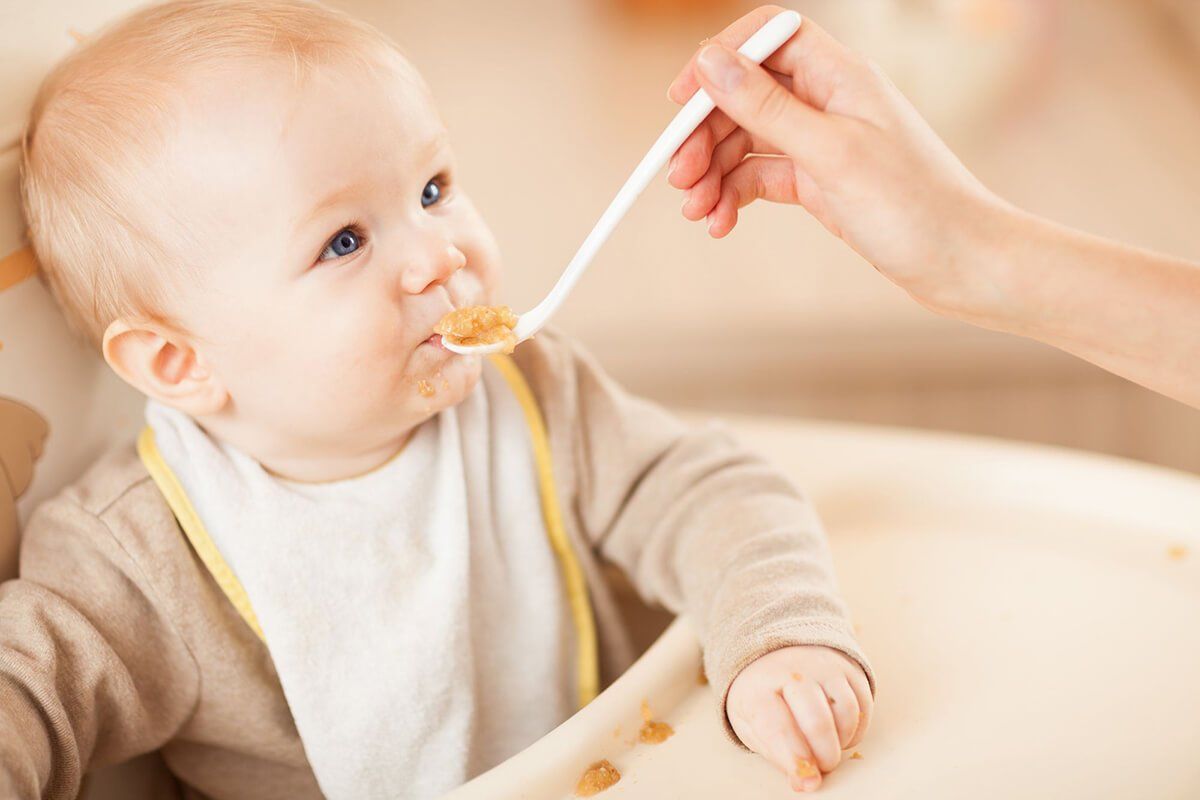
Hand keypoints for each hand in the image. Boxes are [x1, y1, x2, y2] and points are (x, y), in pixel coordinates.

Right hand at [666, 6, 1006, 320]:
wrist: (963, 266)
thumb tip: (711, 62)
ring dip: (713, 172)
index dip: (718, 61)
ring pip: (746, 141)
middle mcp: (829, 102)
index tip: (680, 100)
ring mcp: (823, 143)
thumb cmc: (916, 208)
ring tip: (697, 213)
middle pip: (745, 96)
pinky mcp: (820, 183)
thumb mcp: (832, 155)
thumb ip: (767, 108)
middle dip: (705, 135)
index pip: (766, 39)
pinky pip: (760, 177)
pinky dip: (735, 197)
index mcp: (841, 76)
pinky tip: (721, 223)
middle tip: (678, 178)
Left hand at [726, 645, 871, 792]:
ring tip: (827, 747)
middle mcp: (792, 672)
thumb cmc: (762, 697)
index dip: (794, 759)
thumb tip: (802, 783)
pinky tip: (839, 733)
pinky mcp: (847, 668)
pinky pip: (862, 706)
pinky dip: (855, 730)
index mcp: (758, 688)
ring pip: (846, 713)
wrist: (776, 652)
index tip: (807, 782)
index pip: (776, 727)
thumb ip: (775, 754)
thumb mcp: (751, 723)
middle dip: (824, 756)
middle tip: (820, 767)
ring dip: (841, 742)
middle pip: (817, 722)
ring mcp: (822, 666)